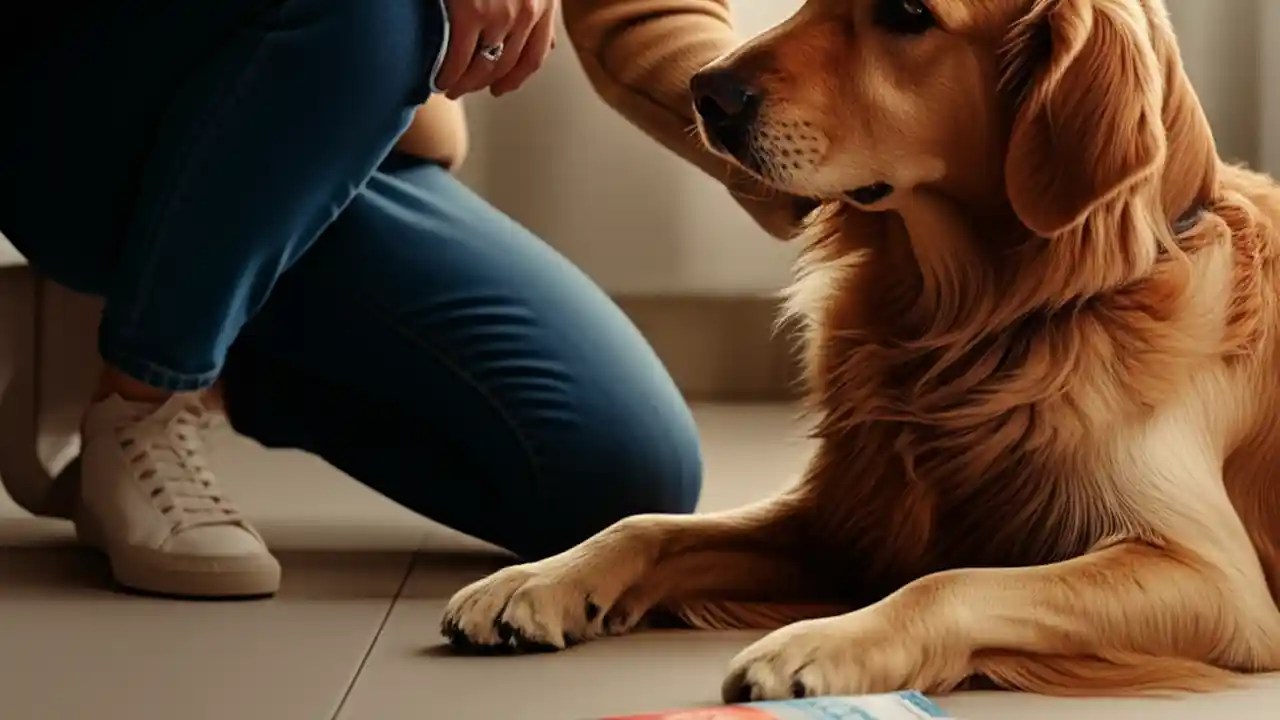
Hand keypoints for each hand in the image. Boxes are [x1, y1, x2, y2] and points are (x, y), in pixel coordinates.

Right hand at [436, 0, 559, 98]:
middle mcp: (528, 12)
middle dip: (484, 83)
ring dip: (466, 84)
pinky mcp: (473, 12)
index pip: (535, 56)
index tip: (500, 90)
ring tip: (450, 88)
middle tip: (466, 90)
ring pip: (485, 66)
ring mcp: (502, 14)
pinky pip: (460, 57)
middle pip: (508, 65)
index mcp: (545, 3)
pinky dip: (449, 74)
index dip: (516, 79)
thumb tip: (548, 44)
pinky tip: (440, 79)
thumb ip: (533, 7)